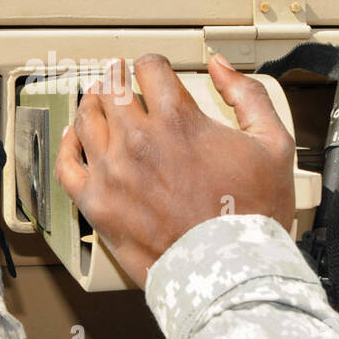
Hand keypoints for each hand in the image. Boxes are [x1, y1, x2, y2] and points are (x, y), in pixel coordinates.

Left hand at [56, 53, 295, 286]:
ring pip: (86, 120)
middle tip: (117, 77)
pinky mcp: (97, 205)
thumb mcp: (272, 143)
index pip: (149, 69)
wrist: (230, 272)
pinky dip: (66, 146)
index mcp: (178, 120)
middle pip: (112, 90)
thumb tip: (220, 66)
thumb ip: (247, 95)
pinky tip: (72, 138)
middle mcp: (139, 141)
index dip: (150, 65)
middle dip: (116, 78)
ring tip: (95, 100)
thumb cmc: (253, 216)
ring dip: (91, 103)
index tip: (150, 70)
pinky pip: (66, 165)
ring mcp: (113, 172)